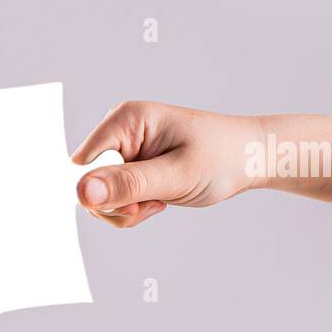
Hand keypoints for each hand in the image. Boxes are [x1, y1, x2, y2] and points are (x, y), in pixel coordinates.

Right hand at [72, 101, 263, 228]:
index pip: (82, 166)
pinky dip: (133, 210)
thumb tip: (82, 192)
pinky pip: (114, 200)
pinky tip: (158, 201)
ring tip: (158, 202)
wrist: (249, 160)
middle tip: (152, 203)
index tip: (137, 199)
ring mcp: (124, 152)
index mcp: (125, 119)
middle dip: (116, 205)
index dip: (103, 191)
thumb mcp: (176, 175)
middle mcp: (118, 132)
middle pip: (87, 184)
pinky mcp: (131, 169)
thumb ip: (128, 184)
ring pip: (98, 197)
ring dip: (126, 211)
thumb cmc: (222, 157)